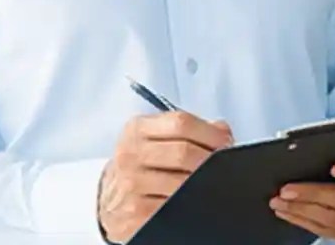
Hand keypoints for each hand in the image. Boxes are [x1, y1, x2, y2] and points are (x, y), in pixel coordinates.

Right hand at [96, 111, 232, 242]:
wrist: (109, 200)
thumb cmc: (139, 166)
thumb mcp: (154, 139)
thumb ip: (188, 130)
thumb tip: (222, 131)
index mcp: (137, 129)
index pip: (181, 123)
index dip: (210, 132)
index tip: (225, 142)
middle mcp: (130, 154)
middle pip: (184, 152)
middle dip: (211, 160)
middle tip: (223, 165)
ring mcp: (131, 183)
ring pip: (183, 181)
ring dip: (203, 183)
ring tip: (207, 183)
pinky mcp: (135, 211)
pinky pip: (175, 206)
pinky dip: (190, 203)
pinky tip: (191, 200)